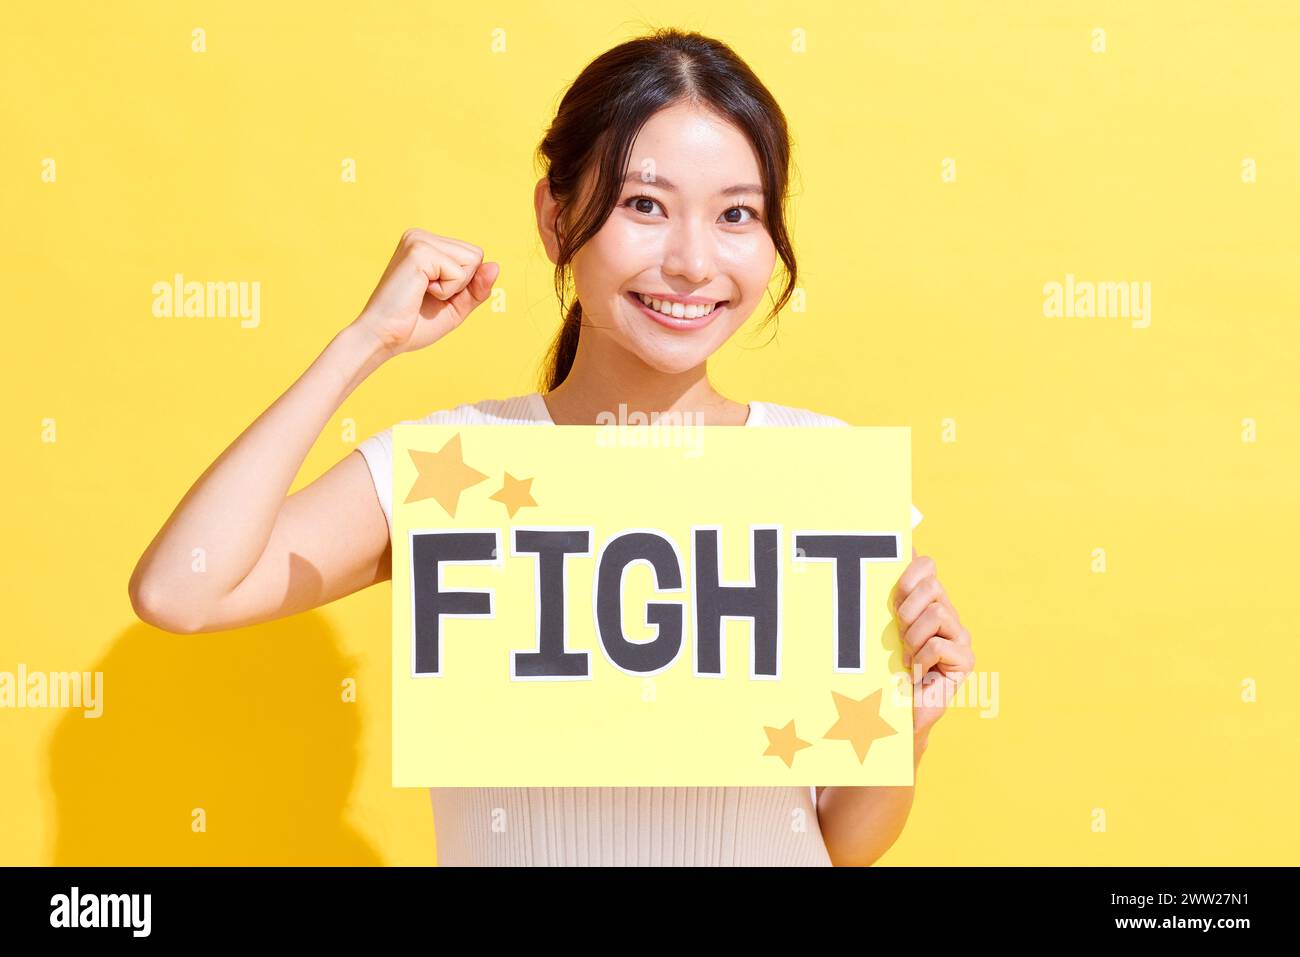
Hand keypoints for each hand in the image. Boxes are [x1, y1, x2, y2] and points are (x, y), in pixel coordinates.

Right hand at [353, 228, 499, 357]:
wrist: (383, 338)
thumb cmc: (414, 324)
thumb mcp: (456, 305)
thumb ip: (478, 287)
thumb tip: (496, 265)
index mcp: (427, 244)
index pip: (474, 257)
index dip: (465, 284)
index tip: (435, 295)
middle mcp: (421, 236)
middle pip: (476, 255)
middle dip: (462, 284)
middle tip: (429, 295)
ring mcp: (419, 240)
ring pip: (472, 260)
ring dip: (455, 287)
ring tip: (424, 293)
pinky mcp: (419, 251)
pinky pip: (459, 272)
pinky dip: (446, 291)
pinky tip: (420, 292)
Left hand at [892, 547, 974, 741]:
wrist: (897, 712)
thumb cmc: (886, 667)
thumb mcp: (882, 624)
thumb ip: (892, 592)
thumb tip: (901, 548)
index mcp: (928, 601)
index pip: (927, 566)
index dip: (908, 576)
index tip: (894, 600)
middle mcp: (949, 615)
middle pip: (933, 586)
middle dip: (907, 610)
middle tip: (900, 635)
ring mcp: (961, 638)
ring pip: (938, 613)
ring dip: (914, 637)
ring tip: (909, 657)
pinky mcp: (966, 661)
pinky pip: (939, 644)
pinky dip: (922, 659)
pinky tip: (918, 672)